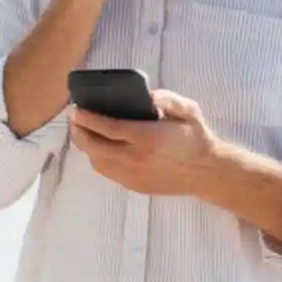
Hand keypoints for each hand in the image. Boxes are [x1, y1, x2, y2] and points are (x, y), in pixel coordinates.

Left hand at [69, 89, 217, 195]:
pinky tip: (98, 148)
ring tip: (82, 131)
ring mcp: (133, 175)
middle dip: (79, 131)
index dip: (87, 118)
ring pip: (97, 161)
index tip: (77, 109)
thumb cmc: (196, 138)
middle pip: (94, 146)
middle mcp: (136, 158)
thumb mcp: (187, 109)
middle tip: (74, 118)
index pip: (106, 127)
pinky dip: (97, 159)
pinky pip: (107, 172)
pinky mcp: (134, 185)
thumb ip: (166, 98)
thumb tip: (145, 95)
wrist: (206, 172)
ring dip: (85, 146)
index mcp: (147, 137)